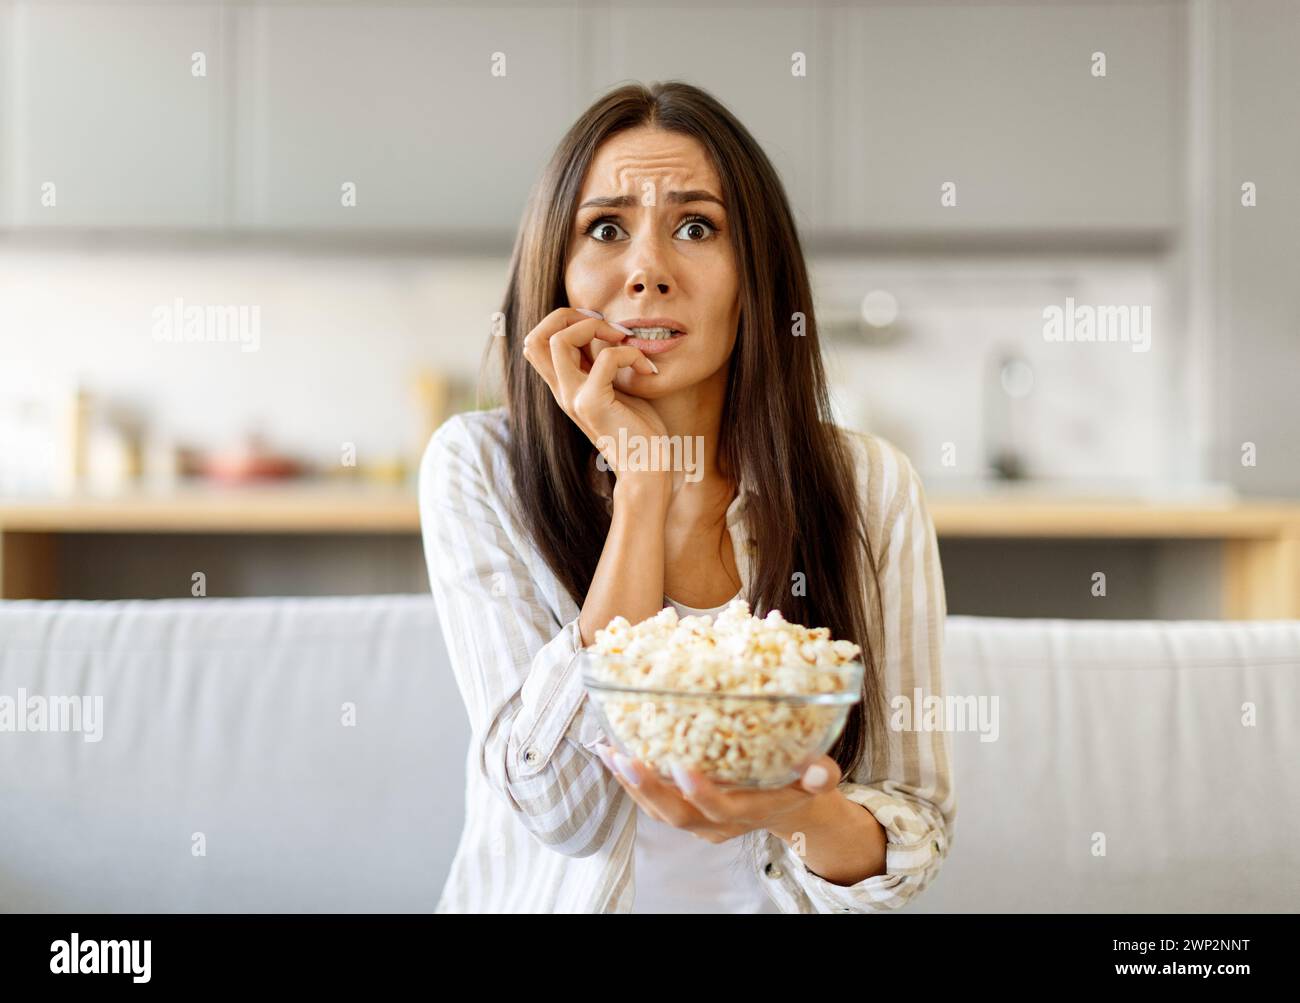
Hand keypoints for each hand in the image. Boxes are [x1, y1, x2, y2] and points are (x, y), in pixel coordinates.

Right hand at [521, 307, 668, 483]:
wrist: (646, 469)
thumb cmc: (638, 430)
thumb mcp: (615, 388)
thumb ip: (602, 363)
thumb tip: (608, 331)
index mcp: (564, 386)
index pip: (536, 342)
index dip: (562, 321)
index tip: (601, 327)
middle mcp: (562, 391)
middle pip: (535, 336)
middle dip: (570, 315)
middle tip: (608, 328)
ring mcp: (574, 398)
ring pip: (558, 340)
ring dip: (595, 327)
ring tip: (624, 341)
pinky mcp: (593, 404)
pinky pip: (606, 358)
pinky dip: (631, 353)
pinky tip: (648, 370)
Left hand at [593, 744, 840, 842]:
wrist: (788, 807)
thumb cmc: (799, 784)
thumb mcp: (816, 779)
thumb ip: (818, 774)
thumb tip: (819, 769)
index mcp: (748, 812)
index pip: (720, 809)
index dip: (701, 792)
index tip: (681, 766)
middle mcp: (716, 822)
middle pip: (675, 813)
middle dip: (646, 787)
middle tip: (623, 756)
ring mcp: (697, 821)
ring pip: (657, 809)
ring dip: (629, 781)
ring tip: (607, 749)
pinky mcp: (684, 811)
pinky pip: (651, 801)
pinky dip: (630, 778)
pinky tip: (613, 751)